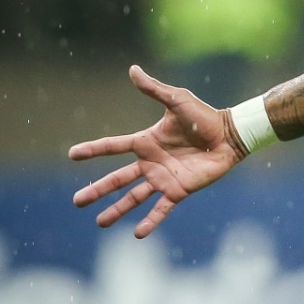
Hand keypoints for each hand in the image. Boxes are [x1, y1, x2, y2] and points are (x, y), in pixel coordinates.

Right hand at [68, 66, 244, 237]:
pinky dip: (150, 221)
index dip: (93, 150)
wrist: (230, 135)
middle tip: (77, 202)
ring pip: (134, 197)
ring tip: (100, 223)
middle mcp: (150, 163)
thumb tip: (132, 69)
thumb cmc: (205, 117)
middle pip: (117, 179)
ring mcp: (163, 178)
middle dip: (96, 190)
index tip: (72, 154)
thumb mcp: (177, 101)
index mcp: (146, 142)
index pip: (113, 146)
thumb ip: (154, 89)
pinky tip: (137, 233)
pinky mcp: (179, 190)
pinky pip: (161, 208)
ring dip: (117, 210)